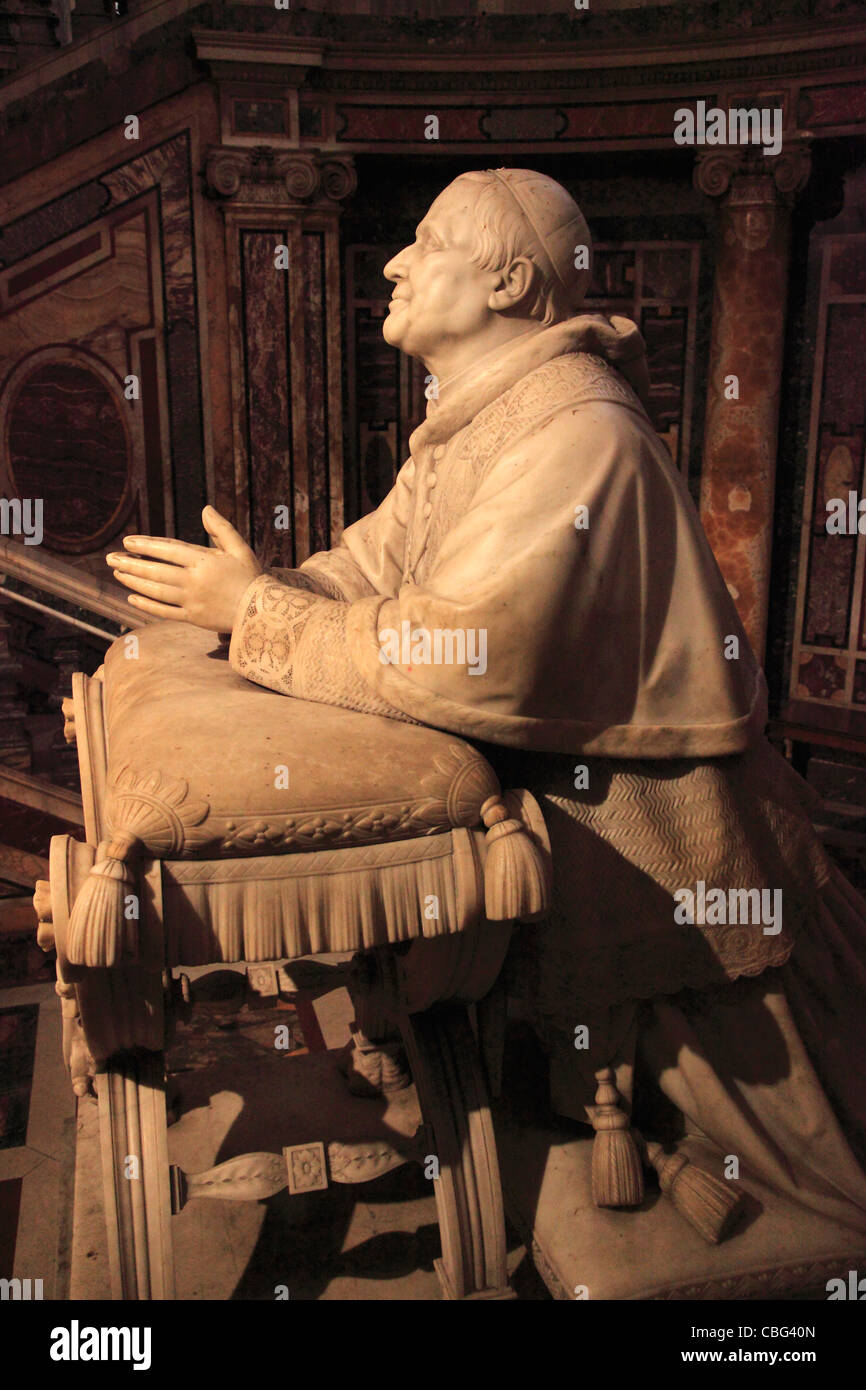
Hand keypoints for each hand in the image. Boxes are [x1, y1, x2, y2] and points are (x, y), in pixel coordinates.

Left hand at [107, 506, 261, 631]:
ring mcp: (191, 601)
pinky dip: (147, 605)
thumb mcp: (240, 548)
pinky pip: (164, 612)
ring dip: (134, 582)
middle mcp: (194, 581)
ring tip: (118, 574)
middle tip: (111, 558)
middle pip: (155, 571)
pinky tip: (132, 598)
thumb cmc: (251, 577)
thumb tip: (205, 508)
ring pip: (156, 591)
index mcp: (204, 562)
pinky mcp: (193, 618)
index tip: (128, 541)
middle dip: (130, 564)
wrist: (262, 612)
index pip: (167, 550)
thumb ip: (221, 528)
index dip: (145, 545)